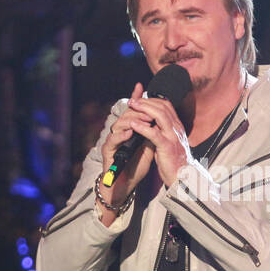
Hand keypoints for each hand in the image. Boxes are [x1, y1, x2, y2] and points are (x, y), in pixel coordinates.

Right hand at [99, 82, 155, 201]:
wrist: (126, 184)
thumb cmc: (136, 166)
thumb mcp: (148, 146)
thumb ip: (152, 132)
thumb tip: (161, 118)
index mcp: (128, 129)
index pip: (132, 111)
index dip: (135, 98)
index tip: (141, 86)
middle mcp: (118, 132)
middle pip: (126, 115)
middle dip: (138, 111)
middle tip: (150, 111)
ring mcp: (112, 141)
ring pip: (118, 124)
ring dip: (132, 121)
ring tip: (144, 120)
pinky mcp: (108, 151)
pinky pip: (113, 140)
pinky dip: (122, 135)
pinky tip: (130, 132)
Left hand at [125, 94, 192, 188]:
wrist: (182, 177)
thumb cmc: (173, 161)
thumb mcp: (168, 142)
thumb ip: (162, 131)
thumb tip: (151, 122)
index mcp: (177, 127)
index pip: (167, 106)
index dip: (152, 100)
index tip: (140, 100)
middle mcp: (177, 129)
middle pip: (162, 107)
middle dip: (146, 101)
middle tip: (133, 100)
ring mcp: (173, 137)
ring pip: (160, 116)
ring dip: (144, 109)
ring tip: (132, 106)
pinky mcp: (167, 147)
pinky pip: (154, 134)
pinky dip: (143, 127)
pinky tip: (133, 125)